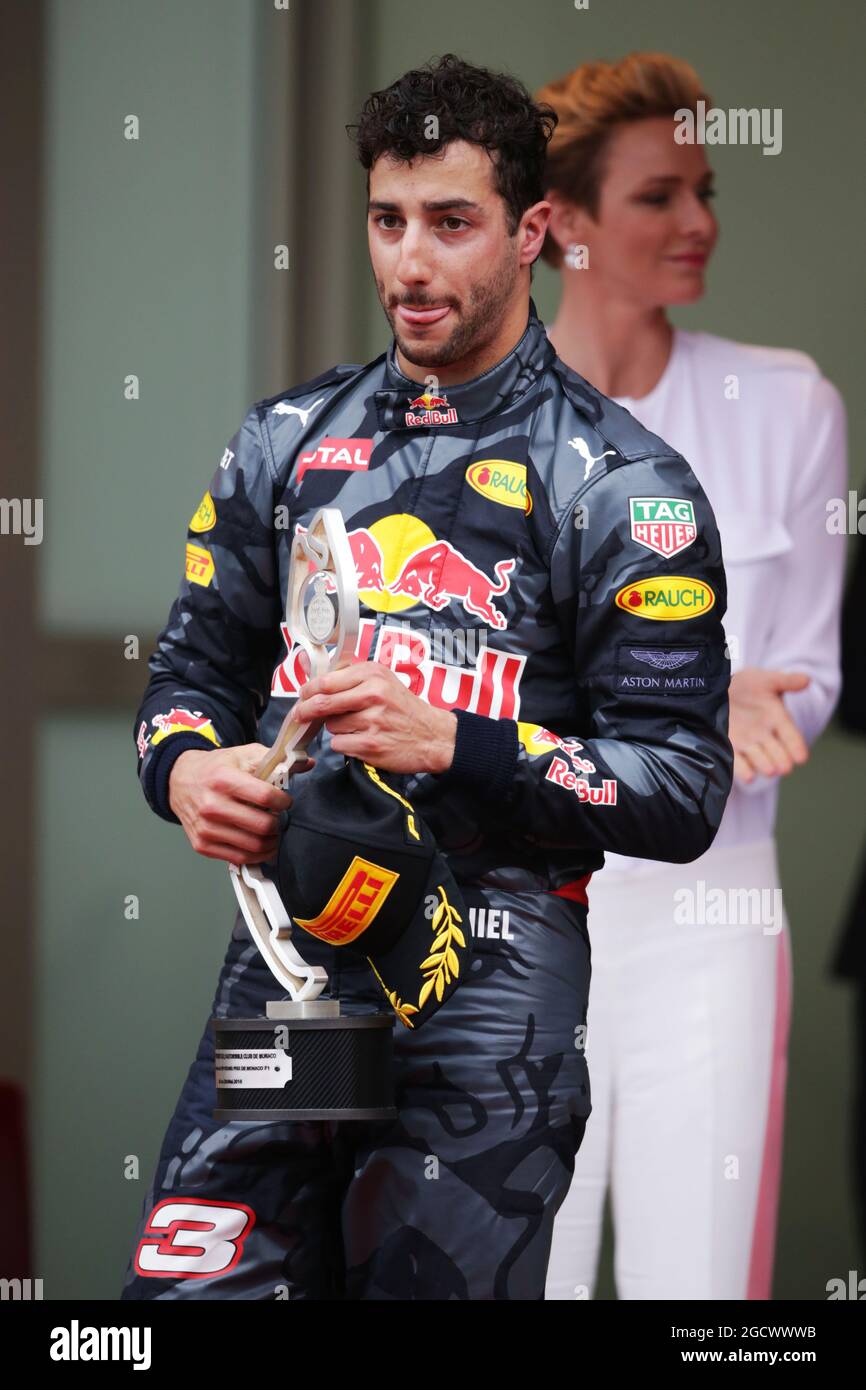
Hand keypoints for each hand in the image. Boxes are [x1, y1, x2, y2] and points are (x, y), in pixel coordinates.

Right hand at [168, 742, 313, 866]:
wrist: (179, 781)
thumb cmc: (215, 768)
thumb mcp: (243, 755)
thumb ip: (276, 760)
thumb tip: (307, 763)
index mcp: (222, 779)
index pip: (265, 797)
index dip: (282, 801)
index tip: (285, 801)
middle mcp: (212, 806)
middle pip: (262, 826)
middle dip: (279, 824)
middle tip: (279, 819)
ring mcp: (206, 828)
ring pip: (253, 846)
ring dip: (271, 842)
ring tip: (272, 832)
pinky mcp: (202, 845)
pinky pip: (238, 858)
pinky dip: (256, 855)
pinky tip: (260, 844)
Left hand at [294, 662, 457, 773]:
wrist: (433, 736)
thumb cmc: (405, 709)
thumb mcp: (384, 681)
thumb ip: (352, 676)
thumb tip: (312, 674)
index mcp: (374, 675)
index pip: (327, 681)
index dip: (309, 690)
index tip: (304, 695)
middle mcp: (373, 695)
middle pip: (323, 703)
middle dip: (306, 710)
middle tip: (301, 714)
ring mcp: (372, 721)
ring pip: (331, 726)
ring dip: (336, 729)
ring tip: (357, 727)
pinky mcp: (371, 744)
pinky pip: (339, 744)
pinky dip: (345, 745)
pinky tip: (361, 740)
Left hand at [728, 667, 810, 783]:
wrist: (723, 689)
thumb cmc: (750, 685)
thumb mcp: (768, 680)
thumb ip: (786, 681)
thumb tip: (806, 679)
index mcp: (778, 719)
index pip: (791, 736)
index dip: (797, 747)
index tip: (802, 758)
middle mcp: (765, 735)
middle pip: (777, 752)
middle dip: (781, 760)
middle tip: (785, 767)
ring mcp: (748, 743)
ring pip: (760, 759)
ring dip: (764, 764)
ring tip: (771, 770)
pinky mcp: (731, 747)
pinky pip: (739, 762)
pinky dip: (743, 770)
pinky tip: (748, 776)